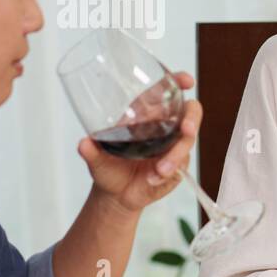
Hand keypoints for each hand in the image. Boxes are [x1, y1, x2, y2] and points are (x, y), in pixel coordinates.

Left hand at [79, 71, 202, 213]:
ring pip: (187, 141)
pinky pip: (182, 164)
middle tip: (186, 129)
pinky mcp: (179, 165)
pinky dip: (169, 172)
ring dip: (175, 155)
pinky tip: (154, 178)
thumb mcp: (96, 159)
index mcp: (144, 114)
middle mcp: (163, 127)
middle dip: (192, 119)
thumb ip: (91, 151)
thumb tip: (84, 143)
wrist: (117, 195)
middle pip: (189, 113)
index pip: (165, 92)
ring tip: (159, 171)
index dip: (178, 82)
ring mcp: (173, 145)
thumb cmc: (108, 168)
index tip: (186, 81)